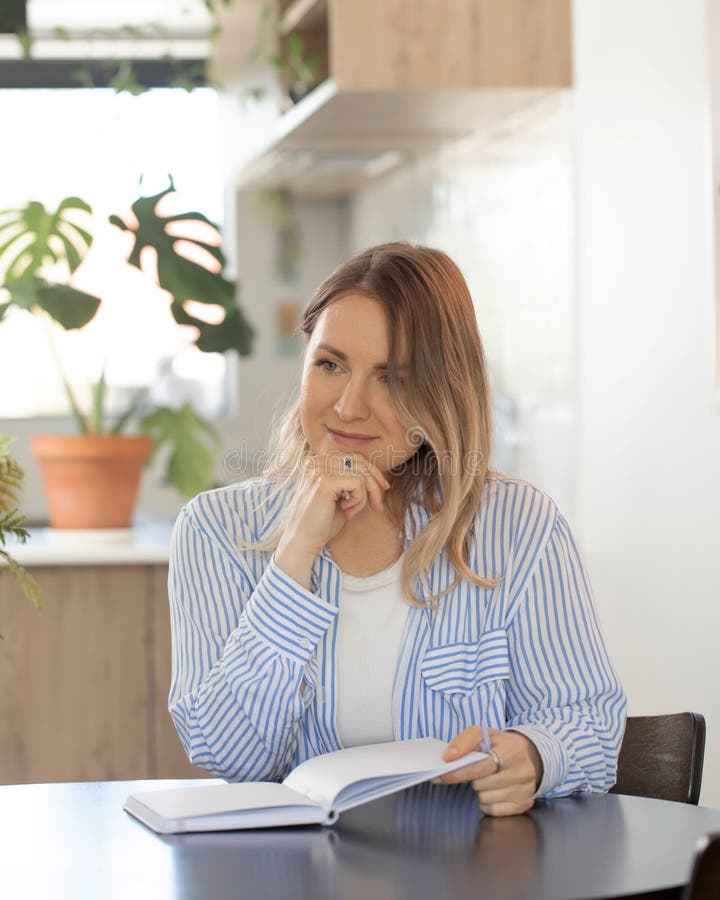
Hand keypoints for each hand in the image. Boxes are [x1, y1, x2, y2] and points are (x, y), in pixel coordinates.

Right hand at [275, 453, 389, 585]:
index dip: (373, 471)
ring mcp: (319, 470)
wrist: (303, 541)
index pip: (354, 457)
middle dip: (375, 483)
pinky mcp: (324, 481)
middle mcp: (317, 462)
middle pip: (359, 461)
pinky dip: (359, 500)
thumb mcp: (341, 497)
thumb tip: (376, 475)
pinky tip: (346, 511)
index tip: (384, 488)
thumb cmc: (322, 523)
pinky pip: (358, 483)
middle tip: (378, 506)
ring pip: (361, 473)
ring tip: (352, 512)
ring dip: (365, 496)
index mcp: (318, 463)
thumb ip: (352, 482)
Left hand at [437, 727, 542, 816]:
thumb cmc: (499, 745)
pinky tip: (492, 791)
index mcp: (511, 750)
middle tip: (473, 772)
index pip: (480, 766)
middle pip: (481, 784)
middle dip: (471, 779)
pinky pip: (493, 811)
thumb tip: (448, 756)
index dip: (459, 771)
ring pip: (486, 799)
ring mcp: (525, 789)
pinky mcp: (525, 804)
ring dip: (479, 791)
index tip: (442, 775)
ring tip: (486, 780)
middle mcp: (522, 770)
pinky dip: (487, 803)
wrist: (526, 754)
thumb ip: (463, 741)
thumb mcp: (482, 734)